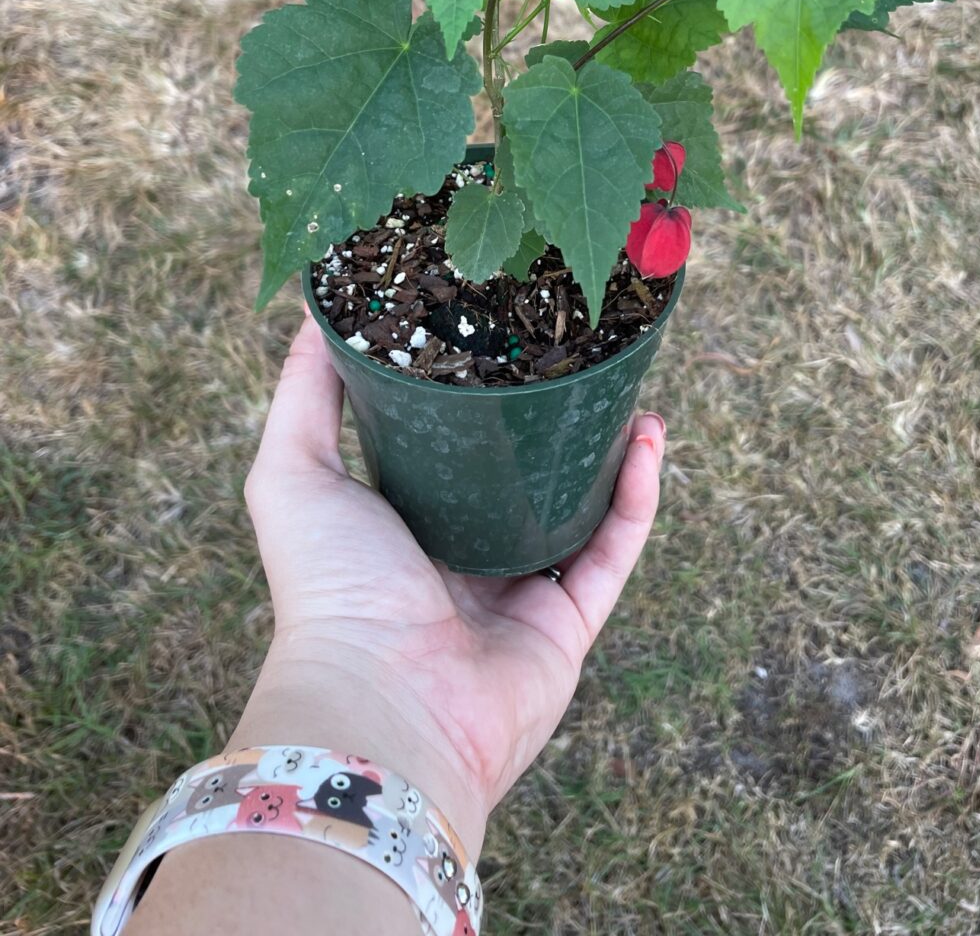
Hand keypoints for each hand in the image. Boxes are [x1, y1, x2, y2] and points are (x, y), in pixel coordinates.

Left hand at [238, 311, 665, 856]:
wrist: (384, 702)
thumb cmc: (330, 588)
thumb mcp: (296, 472)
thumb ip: (305, 393)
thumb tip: (315, 309)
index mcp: (403, 526)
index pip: (451, 450)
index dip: (479, 398)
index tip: (505, 338)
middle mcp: (464, 559)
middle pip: (523, 478)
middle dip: (556, 424)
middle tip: (580, 360)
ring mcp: (519, 594)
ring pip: (581, 510)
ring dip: (612, 454)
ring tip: (634, 392)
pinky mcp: (566, 625)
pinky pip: (612, 550)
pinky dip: (638, 499)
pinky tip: (650, 441)